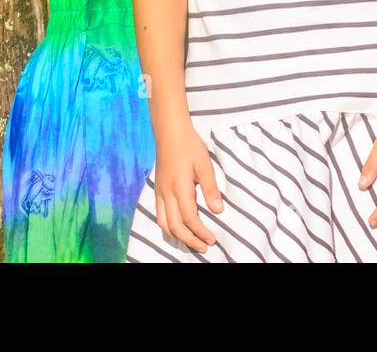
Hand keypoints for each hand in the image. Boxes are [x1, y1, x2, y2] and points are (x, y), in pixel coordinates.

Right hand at [152, 119, 222, 252]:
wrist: (169, 131)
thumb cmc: (189, 145)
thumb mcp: (205, 165)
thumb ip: (211, 189)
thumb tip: (218, 211)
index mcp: (179, 187)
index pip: (189, 218)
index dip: (200, 232)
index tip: (212, 239)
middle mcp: (166, 193)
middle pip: (174, 226)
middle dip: (190, 240)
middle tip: (204, 246)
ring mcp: (159, 191)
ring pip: (163, 223)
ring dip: (177, 235)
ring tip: (192, 240)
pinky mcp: (157, 189)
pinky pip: (159, 214)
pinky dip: (168, 226)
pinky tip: (178, 227)